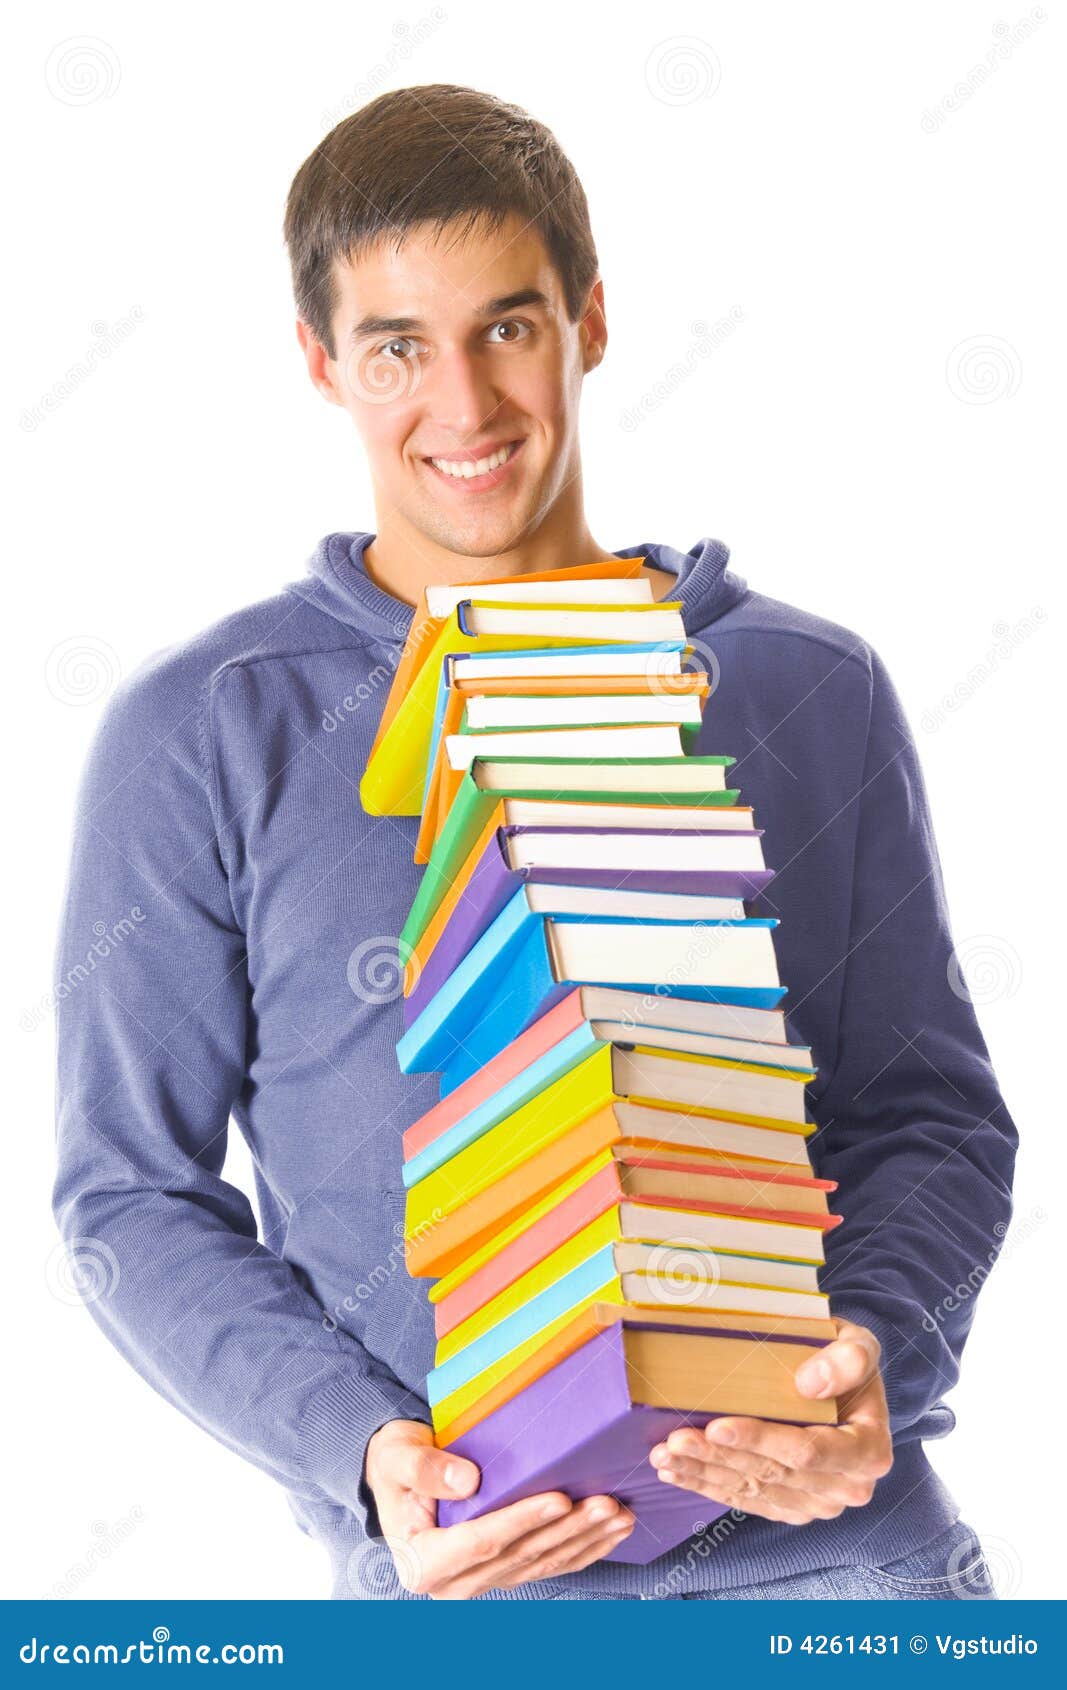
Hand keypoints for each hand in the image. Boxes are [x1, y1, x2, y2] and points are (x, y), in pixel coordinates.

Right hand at [364, 1419, 634, 1597]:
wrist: (395, 1477)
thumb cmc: (395, 1464)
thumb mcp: (397, 1458)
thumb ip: (425, 1470)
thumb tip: (467, 1483)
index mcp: (423, 1560)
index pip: (481, 1542)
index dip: (523, 1520)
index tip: (560, 1499)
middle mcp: (454, 1582)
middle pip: (520, 1556)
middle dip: (568, 1530)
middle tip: (607, 1503)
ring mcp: (480, 1581)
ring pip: (540, 1564)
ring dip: (584, 1540)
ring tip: (618, 1514)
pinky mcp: (501, 1573)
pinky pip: (546, 1566)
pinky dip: (580, 1550)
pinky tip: (608, 1534)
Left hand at [647, 1319, 892, 1524]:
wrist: (842, 1381)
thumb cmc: (845, 1358)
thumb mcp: (857, 1344)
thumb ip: (848, 1360)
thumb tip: (809, 1384)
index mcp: (869, 1450)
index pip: (807, 1451)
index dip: (760, 1441)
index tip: (717, 1425)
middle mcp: (848, 1487)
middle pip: (773, 1475)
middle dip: (719, 1458)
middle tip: (674, 1442)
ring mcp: (819, 1503)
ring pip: (753, 1491)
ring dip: (704, 1474)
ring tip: (663, 1456)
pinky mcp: (793, 1507)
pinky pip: (747, 1500)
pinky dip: (708, 1485)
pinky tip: (676, 1473)